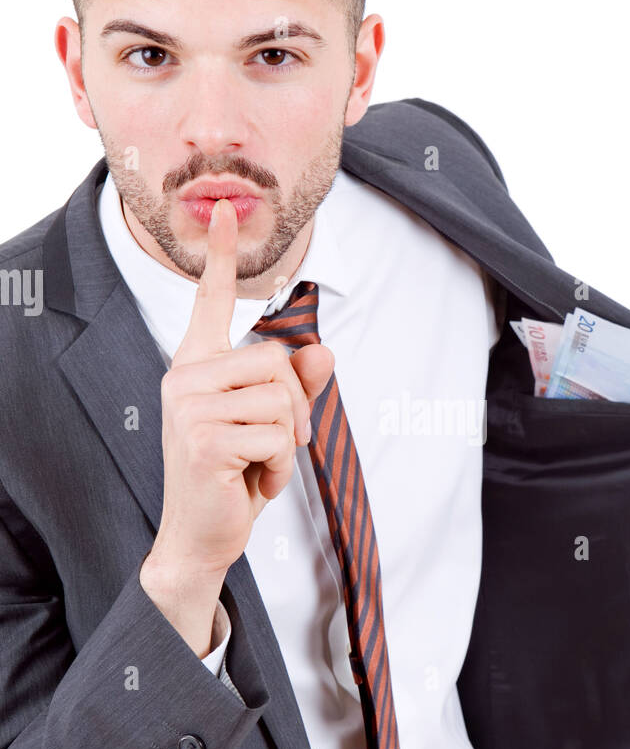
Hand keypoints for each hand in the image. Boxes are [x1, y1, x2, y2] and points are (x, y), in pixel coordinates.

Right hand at [152, 197, 333, 579]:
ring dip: (287, 443)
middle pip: (277, 358)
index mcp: (197, 366)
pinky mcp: (203, 438)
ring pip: (281, 398)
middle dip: (295, 408)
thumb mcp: (270, 427)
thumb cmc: (234, 477)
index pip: (208, 302)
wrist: (200, 537)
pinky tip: (252, 483)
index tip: (223, 211)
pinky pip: (276, 434)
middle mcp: (185, 377)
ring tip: (257, 467)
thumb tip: (324, 351)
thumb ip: (298, 388)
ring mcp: (189, 407)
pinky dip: (279, 467)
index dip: (218, 257)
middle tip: (275, 447)